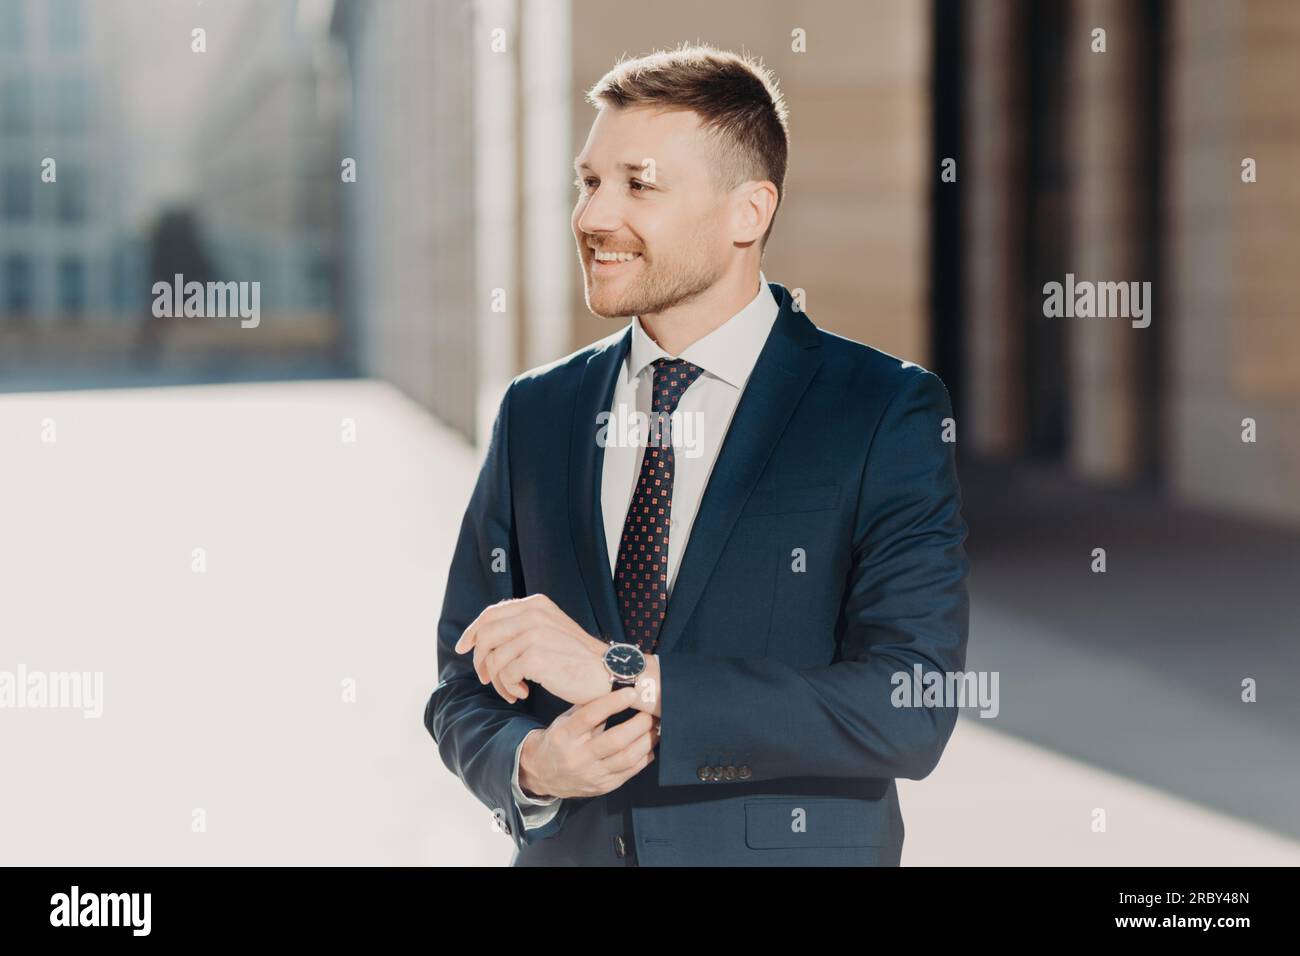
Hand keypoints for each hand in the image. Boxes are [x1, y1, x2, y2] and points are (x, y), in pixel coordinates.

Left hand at [455, 594, 608, 704]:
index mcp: (536, 604)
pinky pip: (504, 674)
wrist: (607, 672)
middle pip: (485, 635)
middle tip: (487, 679)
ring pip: (492, 658)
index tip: (463, 648)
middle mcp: (533, 614)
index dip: (472, 632)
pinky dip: (508, 687)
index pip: (491, 613)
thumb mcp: (551, 630)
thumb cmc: (577, 658)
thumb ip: (522, 627)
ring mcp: (534, 634)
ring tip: (512, 690)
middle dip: (480, 660)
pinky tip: (523, 693)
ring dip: (497, 680)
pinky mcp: (535, 656)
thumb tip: (484, 638)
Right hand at [519, 688, 657, 798]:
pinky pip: (630, 772)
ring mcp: (591, 774)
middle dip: (638, 725)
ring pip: (626, 758)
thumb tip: (616, 687)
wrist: (542, 774)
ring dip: (646, 741)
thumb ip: (587, 708)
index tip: (631, 692)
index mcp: (564, 735)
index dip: (613, 703)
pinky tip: (650, 745)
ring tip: (656, 728)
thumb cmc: (558, 740)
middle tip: (650, 713)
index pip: (590, 716)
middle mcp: (577, 757)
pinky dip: (644, 757)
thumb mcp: (564, 721)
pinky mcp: (603, 787)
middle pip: (614, 741)